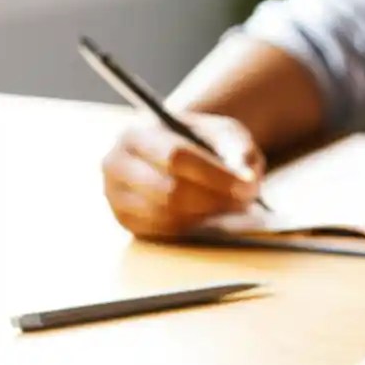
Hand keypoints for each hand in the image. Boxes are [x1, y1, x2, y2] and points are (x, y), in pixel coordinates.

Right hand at [102, 113, 265, 238]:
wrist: (177, 154)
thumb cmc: (202, 141)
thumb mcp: (223, 132)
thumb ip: (237, 147)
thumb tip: (245, 177)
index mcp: (137, 134)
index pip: (175, 157)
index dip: (214, 174)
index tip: (247, 184)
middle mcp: (117, 166)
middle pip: (169, 191)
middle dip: (213, 199)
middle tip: (245, 201)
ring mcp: (117, 197)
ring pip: (168, 215)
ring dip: (207, 215)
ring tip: (233, 205)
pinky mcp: (127, 222)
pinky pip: (165, 232)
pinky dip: (194, 226)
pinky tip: (212, 214)